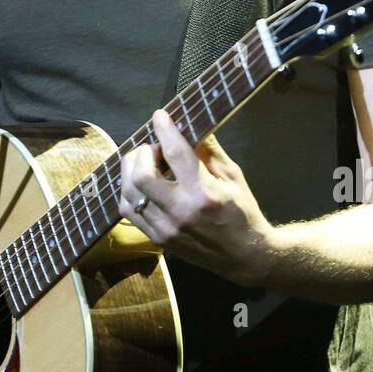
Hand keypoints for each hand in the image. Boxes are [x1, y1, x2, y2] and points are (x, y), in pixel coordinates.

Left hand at [118, 109, 275, 285]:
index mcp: (205, 193)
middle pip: (142, 174)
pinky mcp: (158, 239)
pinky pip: (128, 210)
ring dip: (131, 169)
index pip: (175, 153)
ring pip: (129, 192)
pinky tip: (141, 183)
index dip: (164, 129)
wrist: (244, 256)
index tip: (159, 116)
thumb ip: (208, 150)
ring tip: (145, 163)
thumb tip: (188, 124)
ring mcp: (166, 228)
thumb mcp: (232, 176)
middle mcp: (182, 212)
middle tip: (155, 148)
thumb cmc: (242, 212)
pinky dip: (129, 190)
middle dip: (143, 152)